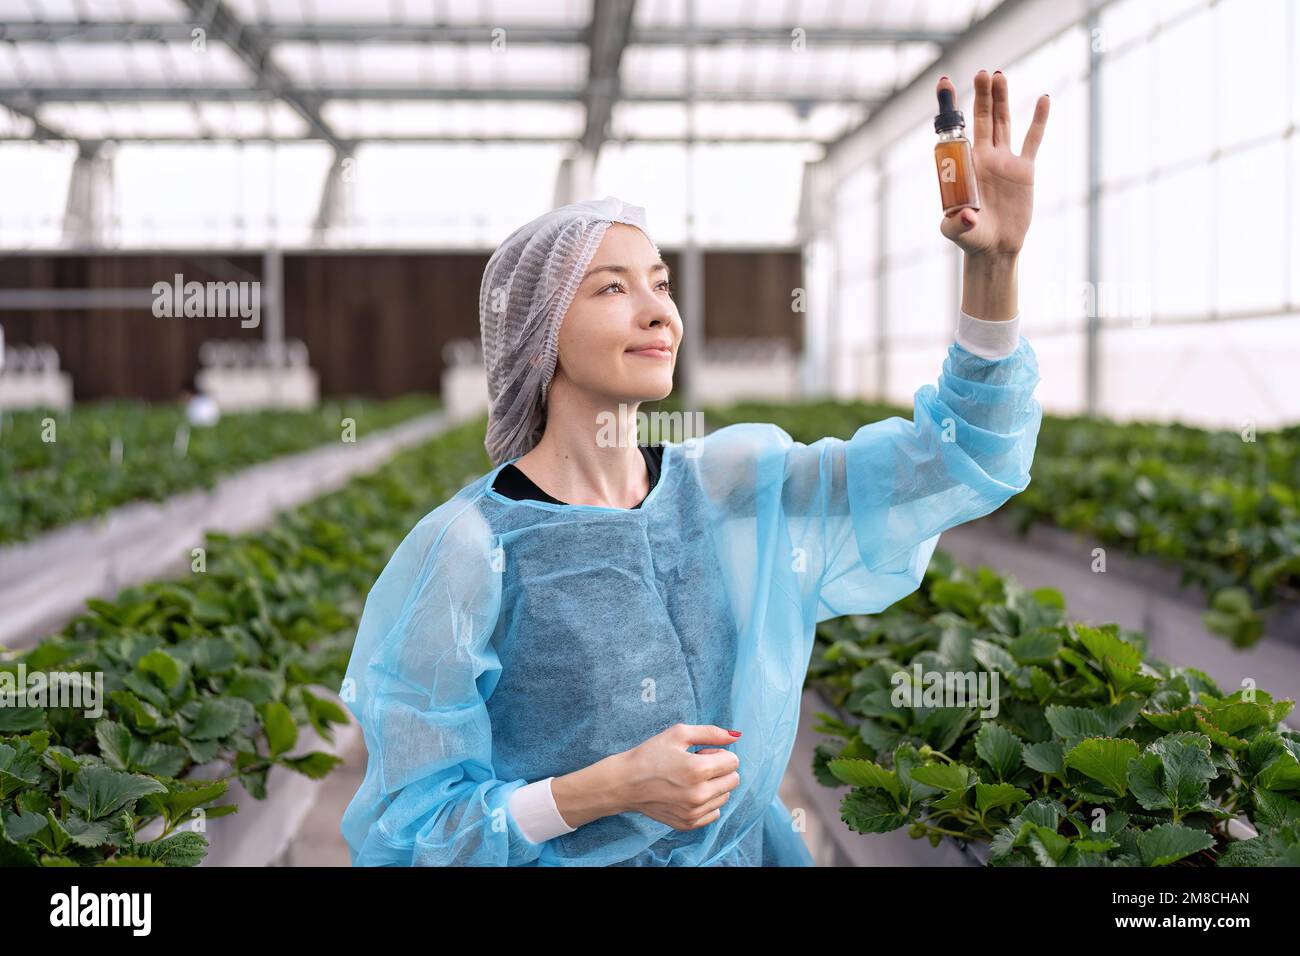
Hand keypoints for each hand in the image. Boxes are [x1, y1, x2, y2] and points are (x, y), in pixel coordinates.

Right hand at [613, 723, 741, 829]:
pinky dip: (707, 802)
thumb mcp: (678, 734)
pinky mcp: (688, 824)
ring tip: (690, 780)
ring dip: (714, 786)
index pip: (733, 762)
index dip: (719, 753)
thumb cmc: (650, 754)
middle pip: (734, 780)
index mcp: (698, 770)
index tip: (701, 753)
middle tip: (696, 765)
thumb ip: (711, 733)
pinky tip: (688, 793)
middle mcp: (699, 795)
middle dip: (720, 770)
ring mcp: (693, 812)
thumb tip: (736, 735)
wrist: (625, 783)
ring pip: (725, 797)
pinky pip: (714, 812)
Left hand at [938, 70, 1049, 259]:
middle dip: (982, 96)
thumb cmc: (970, 238)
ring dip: (1001, 99)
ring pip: (1003, 123)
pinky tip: (1043, 99)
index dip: (951, 106)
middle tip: (982, 72)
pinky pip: (1032, 140)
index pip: (956, 130)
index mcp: (964, 166)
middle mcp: (983, 158)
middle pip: (983, 119)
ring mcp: (1004, 161)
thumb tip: (967, 216)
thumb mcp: (956, 231)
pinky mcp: (1024, 170)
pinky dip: (1038, 120)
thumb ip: (957, 223)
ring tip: (998, 75)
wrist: (995, 248)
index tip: (944, 81)